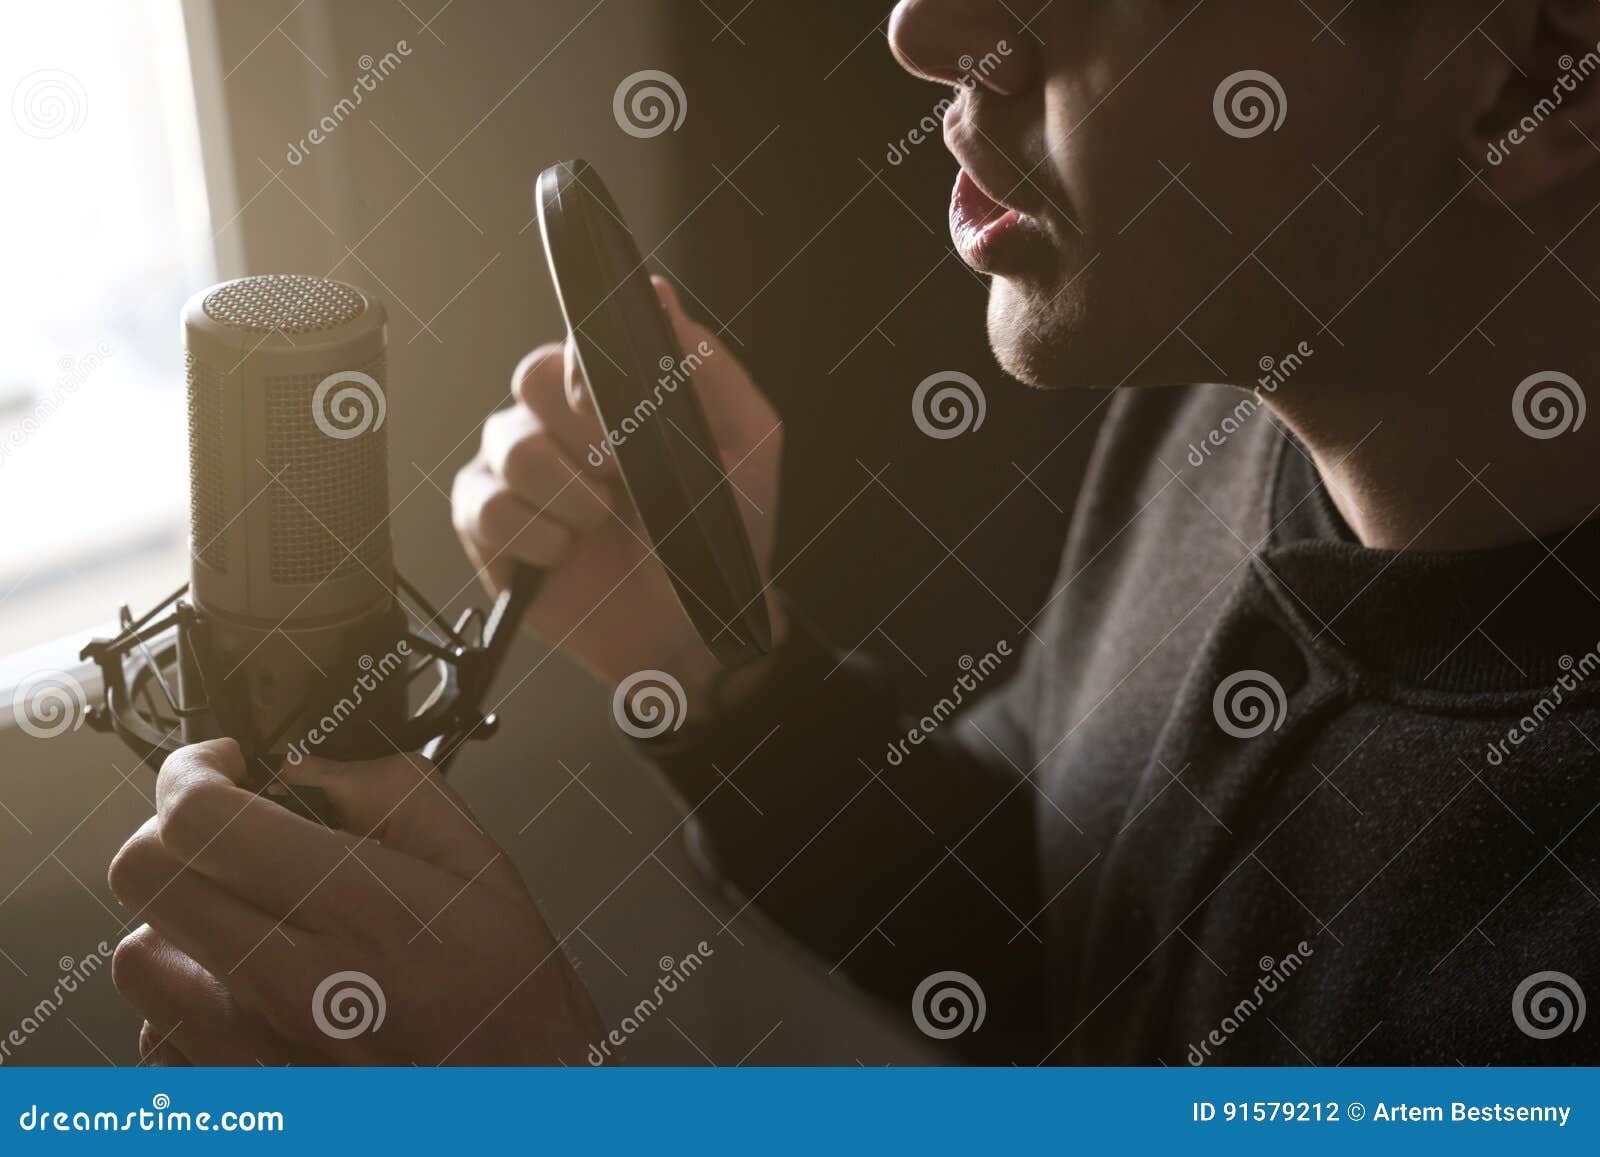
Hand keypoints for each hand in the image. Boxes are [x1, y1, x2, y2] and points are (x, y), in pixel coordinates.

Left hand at [107, 739, 602, 1064]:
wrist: (525, 1101)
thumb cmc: (510, 998)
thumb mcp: (482, 865)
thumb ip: (396, 793)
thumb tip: (314, 767)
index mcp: (359, 908)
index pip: (200, 819)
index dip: (190, 770)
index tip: (217, 764)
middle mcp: (292, 981)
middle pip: (144, 875)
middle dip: (175, 830)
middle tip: (224, 828)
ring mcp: (255, 1047)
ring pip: (137, 956)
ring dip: (173, 920)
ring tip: (234, 914)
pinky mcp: (241, 1091)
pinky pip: (157, 1034)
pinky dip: (184, 1001)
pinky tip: (243, 987)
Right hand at [452, 277, 784, 705]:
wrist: (690, 631)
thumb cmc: (718, 538)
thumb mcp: (746, 449)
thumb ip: (707, 369)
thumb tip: (659, 296)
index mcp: (609, 393)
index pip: (573, 341)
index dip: (587, 367)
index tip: (618, 411)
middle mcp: (554, 420)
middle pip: (530, 378)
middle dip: (586, 432)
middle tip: (624, 478)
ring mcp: (514, 471)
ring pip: (510, 445)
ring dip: (570, 493)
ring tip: (603, 522)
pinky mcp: (486, 527)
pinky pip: (487, 508)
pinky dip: (538, 536)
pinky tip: (567, 553)